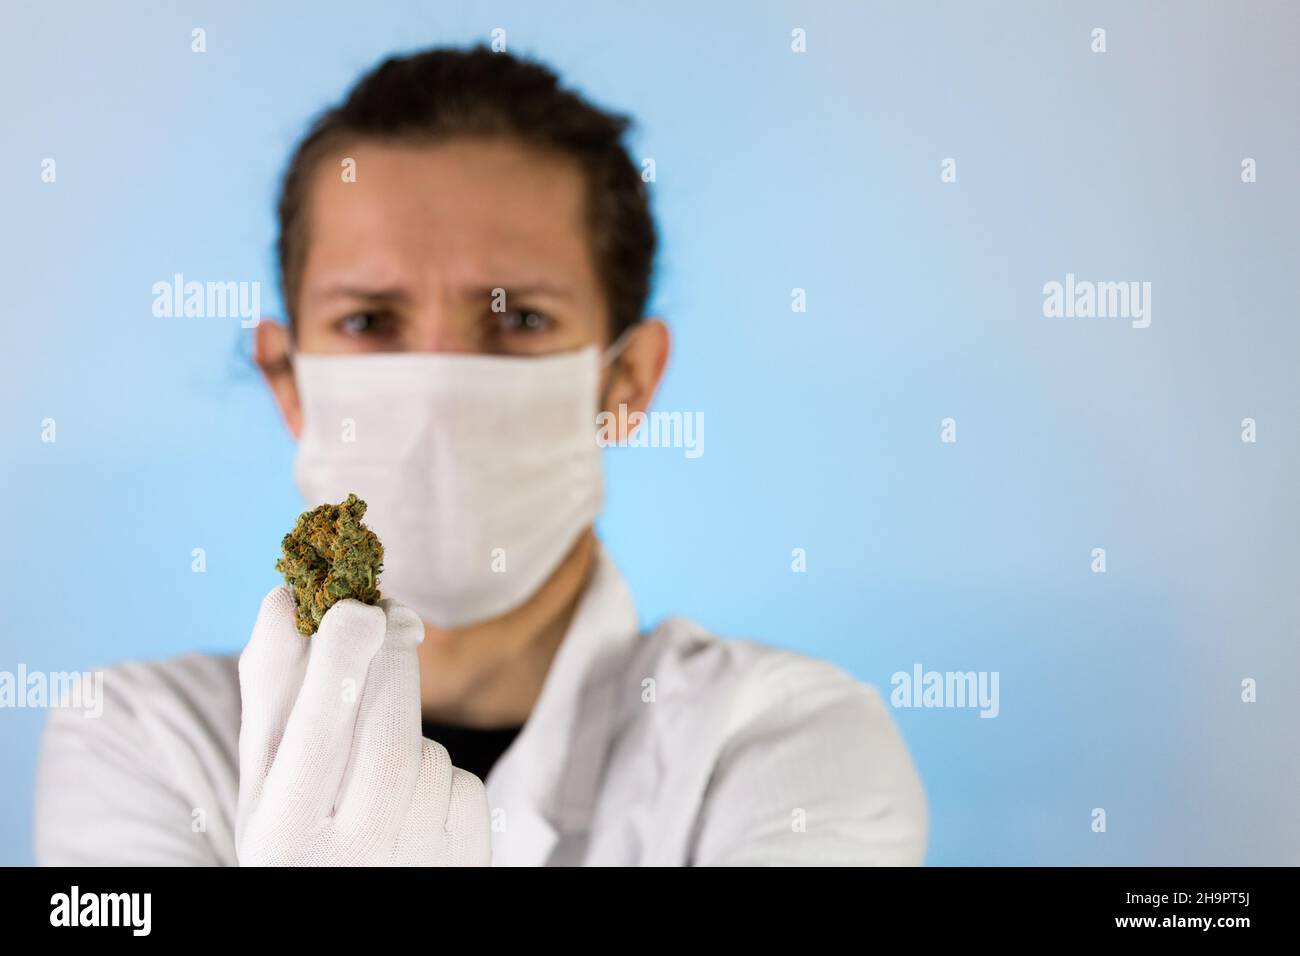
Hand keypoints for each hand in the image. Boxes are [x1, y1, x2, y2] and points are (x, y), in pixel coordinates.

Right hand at [236, 587, 490, 865]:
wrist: (345, 894)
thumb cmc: (298, 825)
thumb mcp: (267, 776)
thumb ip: (273, 691)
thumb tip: (284, 599)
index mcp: (284, 836)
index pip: (320, 735)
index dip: (340, 665)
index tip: (356, 608)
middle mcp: (352, 862)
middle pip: (388, 739)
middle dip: (389, 664)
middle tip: (386, 614)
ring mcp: (416, 865)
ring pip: (428, 757)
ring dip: (407, 732)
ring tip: (374, 763)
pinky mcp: (466, 864)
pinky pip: (464, 785)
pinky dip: (440, 776)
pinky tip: (411, 804)